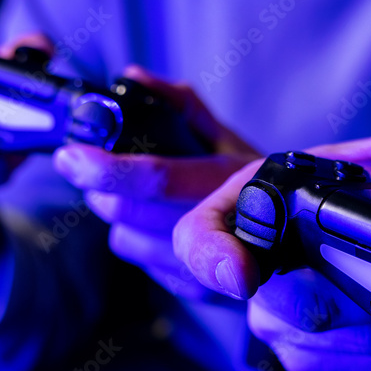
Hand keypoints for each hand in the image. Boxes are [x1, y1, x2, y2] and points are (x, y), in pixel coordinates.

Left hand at [51, 67, 258, 297]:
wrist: (298, 244)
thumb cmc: (257, 184)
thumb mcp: (226, 138)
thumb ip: (181, 106)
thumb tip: (133, 78)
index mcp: (227, 179)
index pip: (158, 177)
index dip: (109, 168)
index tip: (72, 157)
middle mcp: (220, 227)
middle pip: (126, 212)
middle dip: (102, 188)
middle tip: (94, 168)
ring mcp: (209, 267)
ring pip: (125, 238)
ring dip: (119, 215)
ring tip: (133, 197)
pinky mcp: (198, 292)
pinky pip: (140, 259)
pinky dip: (136, 239)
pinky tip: (155, 226)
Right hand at [174, 101, 370, 370]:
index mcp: (257, 207)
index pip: (199, 237)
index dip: (210, 258)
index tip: (243, 276)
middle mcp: (254, 270)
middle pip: (274, 309)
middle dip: (337, 309)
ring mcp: (276, 321)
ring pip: (307, 353)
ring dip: (366, 344)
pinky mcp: (307, 360)